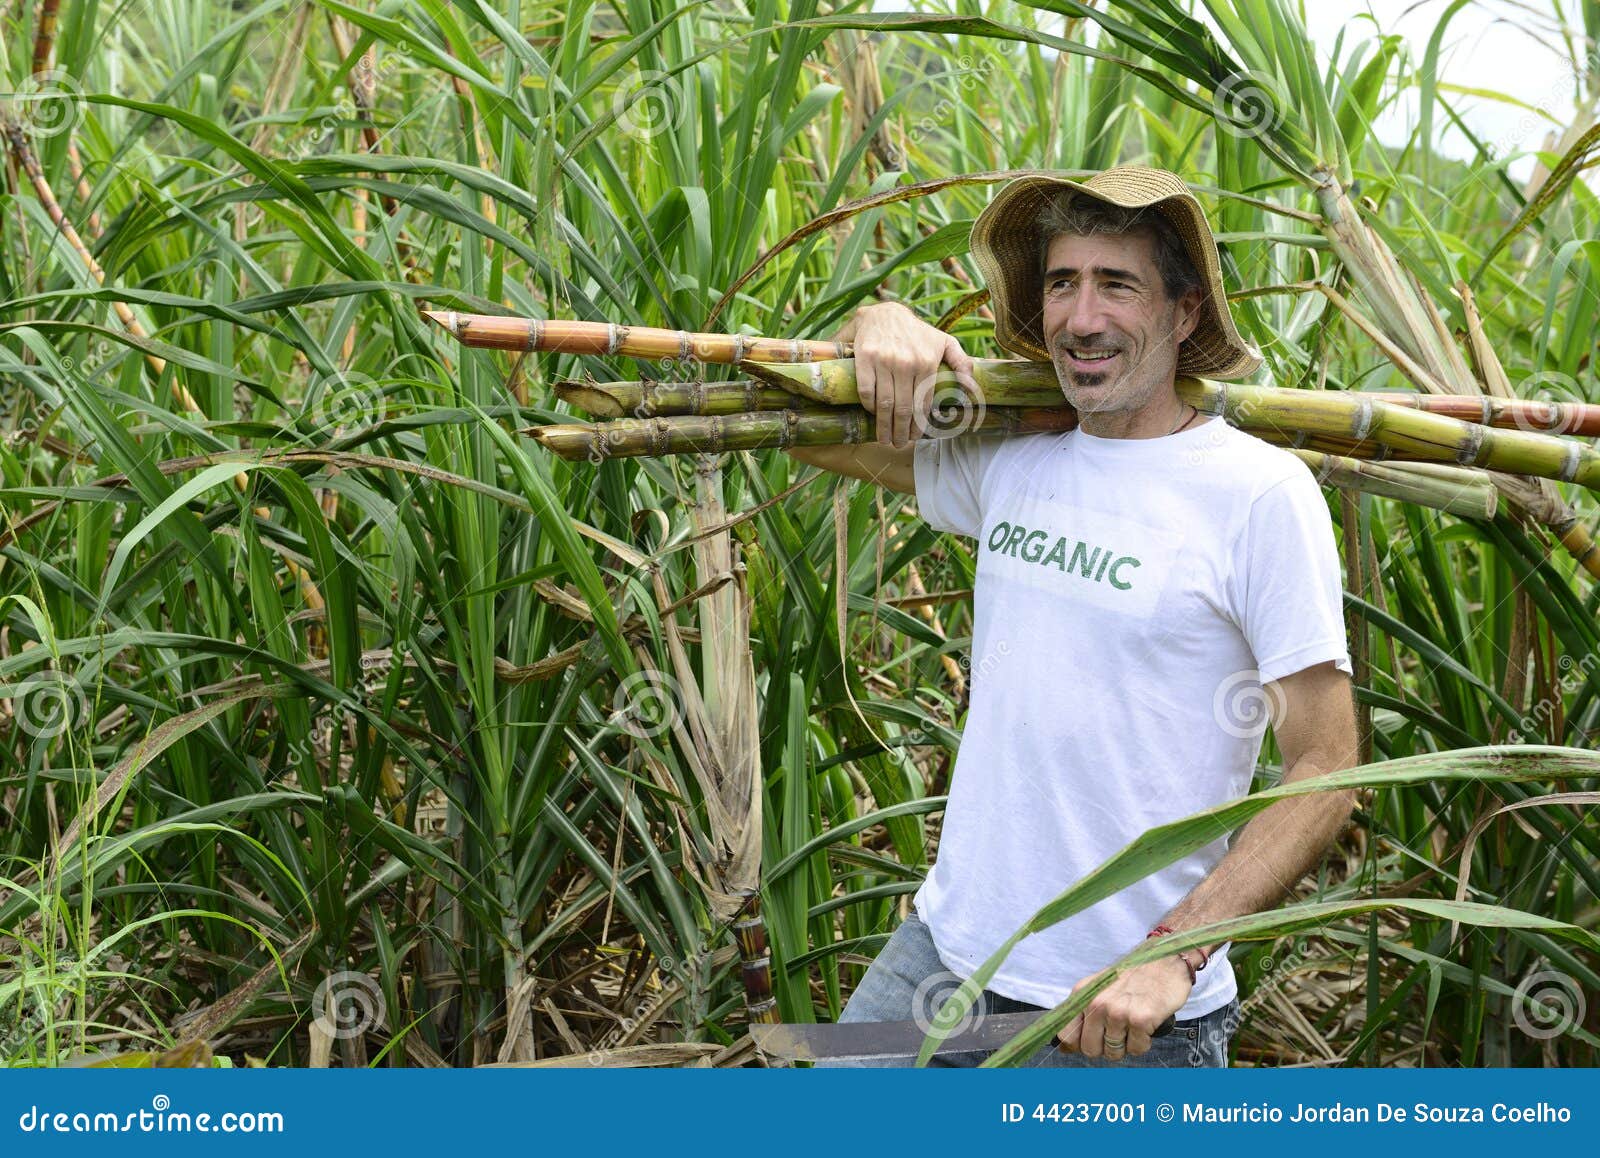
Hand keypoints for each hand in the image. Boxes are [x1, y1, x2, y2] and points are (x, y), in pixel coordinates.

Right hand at [838, 302, 975, 448]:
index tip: (913, 437)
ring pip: (884, 404)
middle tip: (898, 444)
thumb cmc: (917, 333)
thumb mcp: (944, 342)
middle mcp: (906, 362)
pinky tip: (873, 414)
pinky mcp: (865, 358)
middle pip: (902, 409)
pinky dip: (869, 406)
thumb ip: (961, 362)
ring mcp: (884, 360)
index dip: (918, 425)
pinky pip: (866, 390)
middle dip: (900, 432)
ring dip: (883, 426)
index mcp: (926, 363)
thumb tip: (971, 387)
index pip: (922, 404)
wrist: (885, 313)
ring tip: (884, 438)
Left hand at [1055, 956, 1192, 1059]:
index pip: (1067, 1035)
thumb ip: (1082, 1012)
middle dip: (1105, 1048)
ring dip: (1126, 1044)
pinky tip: (1146, 1025)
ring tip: (1133, 1025)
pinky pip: (1136, 1049)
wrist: (1165, 963)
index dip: (1078, 1045)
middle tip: (1118, 1032)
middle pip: (1090, 1049)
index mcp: (1083, 994)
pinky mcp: (1140, 1020)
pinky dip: (1143, 1043)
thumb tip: (1065, 1047)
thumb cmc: (1133, 977)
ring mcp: (1118, 1012)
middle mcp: (1097, 1004)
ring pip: (1114, 1053)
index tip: (1091, 1042)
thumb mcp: (1099, 987)